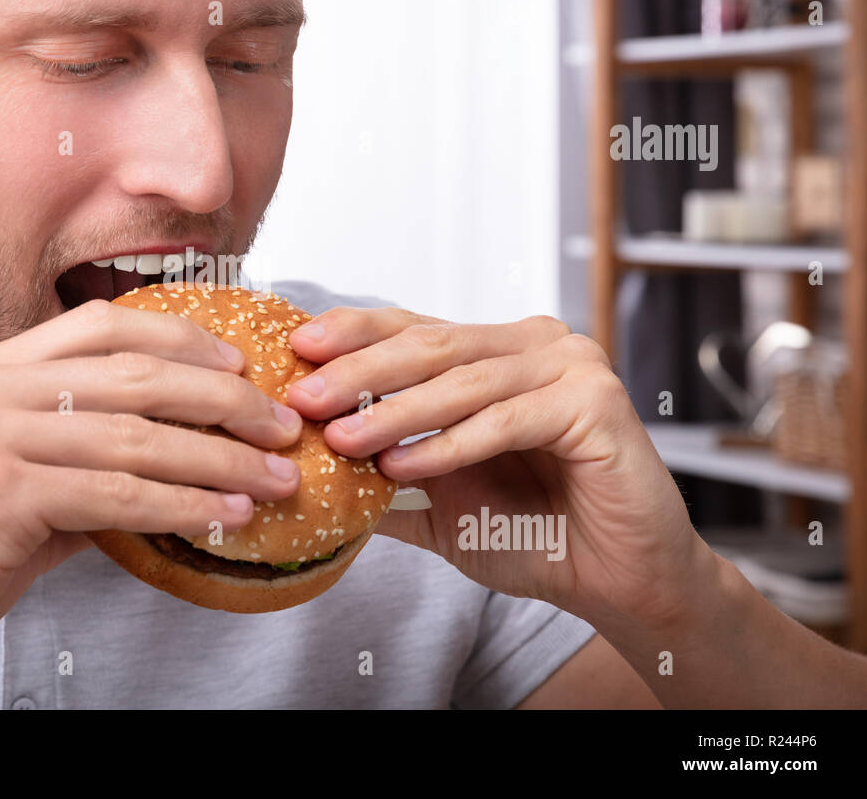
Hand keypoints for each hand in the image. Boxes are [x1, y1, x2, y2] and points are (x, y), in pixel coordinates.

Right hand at [0, 299, 302, 705]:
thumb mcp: (4, 483)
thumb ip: (76, 459)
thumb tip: (172, 465)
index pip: (99, 325)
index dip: (181, 339)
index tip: (239, 369)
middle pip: (134, 373)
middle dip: (224, 400)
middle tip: (281, 426)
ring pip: (138, 434)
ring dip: (222, 458)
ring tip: (276, 477)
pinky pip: (119, 493)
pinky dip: (186, 503)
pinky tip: (228, 514)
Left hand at [283, 308, 711, 630]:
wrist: (616, 582)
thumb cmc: (536, 533)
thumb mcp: (442, 495)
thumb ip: (388, 470)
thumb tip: (309, 465)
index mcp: (498, 352)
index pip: (415, 329)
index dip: (354, 334)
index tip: (295, 348)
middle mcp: (536, 344)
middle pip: (432, 345)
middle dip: (359, 371)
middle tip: (304, 397)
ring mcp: (571, 365)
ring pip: (464, 381)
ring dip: (394, 410)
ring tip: (342, 438)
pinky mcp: (596, 401)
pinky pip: (505, 419)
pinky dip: (448, 444)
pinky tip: (401, 466)